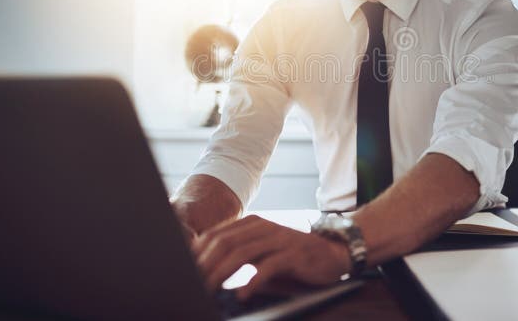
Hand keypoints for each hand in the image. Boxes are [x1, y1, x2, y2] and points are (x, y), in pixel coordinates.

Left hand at [192, 215, 351, 299]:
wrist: (333, 252)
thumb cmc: (293, 257)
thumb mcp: (264, 252)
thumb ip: (240, 256)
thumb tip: (207, 272)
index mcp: (253, 224)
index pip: (217, 235)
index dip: (197, 252)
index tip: (183, 270)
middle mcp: (264, 227)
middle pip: (225, 243)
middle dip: (204, 265)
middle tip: (191, 284)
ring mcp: (279, 238)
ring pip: (242, 253)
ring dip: (221, 273)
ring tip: (208, 290)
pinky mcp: (294, 253)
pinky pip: (269, 266)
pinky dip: (253, 280)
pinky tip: (242, 293)